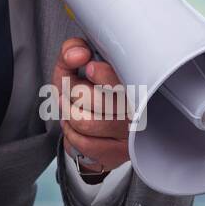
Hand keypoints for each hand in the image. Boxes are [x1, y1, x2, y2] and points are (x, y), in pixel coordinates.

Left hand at [52, 37, 130, 179]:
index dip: (101, 74)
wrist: (100, 132)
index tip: (89, 67)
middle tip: (74, 91)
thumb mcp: (78, 68)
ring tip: (72, 107)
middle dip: (73, 93)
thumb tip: (76, 53)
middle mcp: (136, 109)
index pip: (121, 80)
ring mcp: (127, 134)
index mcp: (134, 82)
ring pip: (83, 121)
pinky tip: (76, 126)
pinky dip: (69, 131)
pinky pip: (80, 141)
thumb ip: (73, 51)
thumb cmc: (91, 94)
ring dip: (68, 113)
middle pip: (92, 98)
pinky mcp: (115, 154)